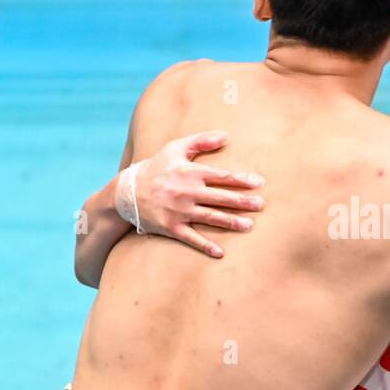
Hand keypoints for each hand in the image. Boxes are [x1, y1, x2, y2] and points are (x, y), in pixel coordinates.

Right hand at [136, 131, 265, 257]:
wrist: (127, 192)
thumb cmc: (156, 168)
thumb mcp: (175, 148)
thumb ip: (201, 141)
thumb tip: (226, 136)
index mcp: (189, 172)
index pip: (221, 176)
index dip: (241, 180)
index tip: (259, 183)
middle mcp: (186, 192)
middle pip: (220, 197)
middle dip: (242, 202)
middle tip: (262, 205)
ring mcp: (179, 211)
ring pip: (210, 217)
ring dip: (230, 222)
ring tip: (249, 226)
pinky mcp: (171, 227)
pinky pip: (191, 238)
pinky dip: (205, 246)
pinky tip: (220, 253)